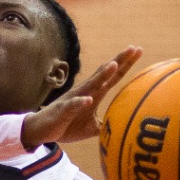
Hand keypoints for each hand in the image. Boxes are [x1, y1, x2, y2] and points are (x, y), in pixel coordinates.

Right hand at [20, 47, 141, 147]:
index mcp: (94, 94)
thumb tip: (122, 131)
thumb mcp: (91, 128)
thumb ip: (106, 125)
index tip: (138, 51)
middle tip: (133, 49)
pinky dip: (80, 102)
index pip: (112, 77)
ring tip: (114, 65)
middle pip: (104, 74)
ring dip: (102, 76)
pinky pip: (73, 106)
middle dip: (118, 62)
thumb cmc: (66, 125)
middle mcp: (85, 92)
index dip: (125, 65)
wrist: (41, 130)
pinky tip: (89, 99)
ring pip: (90, 85)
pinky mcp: (63, 110)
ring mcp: (74, 99)